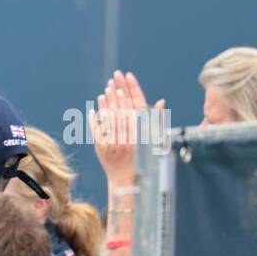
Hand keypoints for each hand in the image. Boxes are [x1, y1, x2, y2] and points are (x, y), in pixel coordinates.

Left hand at [90, 70, 164, 186]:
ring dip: (108, 101)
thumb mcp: (156, 140)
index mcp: (143, 131)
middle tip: (114, 77)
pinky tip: (96, 107)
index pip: (138, 103)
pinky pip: (97, 128)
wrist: (128, 180)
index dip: (133, 88)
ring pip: (109, 116)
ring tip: (106, 89)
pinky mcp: (101, 147)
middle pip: (122, 107)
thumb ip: (157, 120)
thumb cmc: (145, 159)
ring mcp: (113, 141)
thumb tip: (161, 101)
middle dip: (118, 89)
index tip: (128, 75)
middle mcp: (128, 135)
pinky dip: (96, 117)